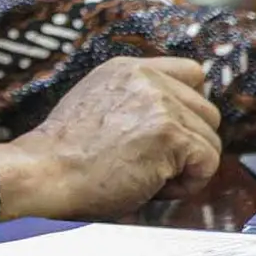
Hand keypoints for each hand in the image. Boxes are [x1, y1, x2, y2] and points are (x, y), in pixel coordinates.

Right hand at [0, 57, 223, 219]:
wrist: (46, 173)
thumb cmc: (64, 155)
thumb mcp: (96, 104)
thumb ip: (134, 100)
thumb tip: (173, 117)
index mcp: (127, 69)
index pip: (191, 73)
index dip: (190, 108)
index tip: (173, 133)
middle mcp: (146, 79)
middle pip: (207, 110)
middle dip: (188, 143)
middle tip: (152, 163)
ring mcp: (160, 104)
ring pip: (210, 140)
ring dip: (185, 166)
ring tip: (147, 176)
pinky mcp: (170, 134)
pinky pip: (207, 163)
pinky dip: (187, 184)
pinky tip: (153, 186)